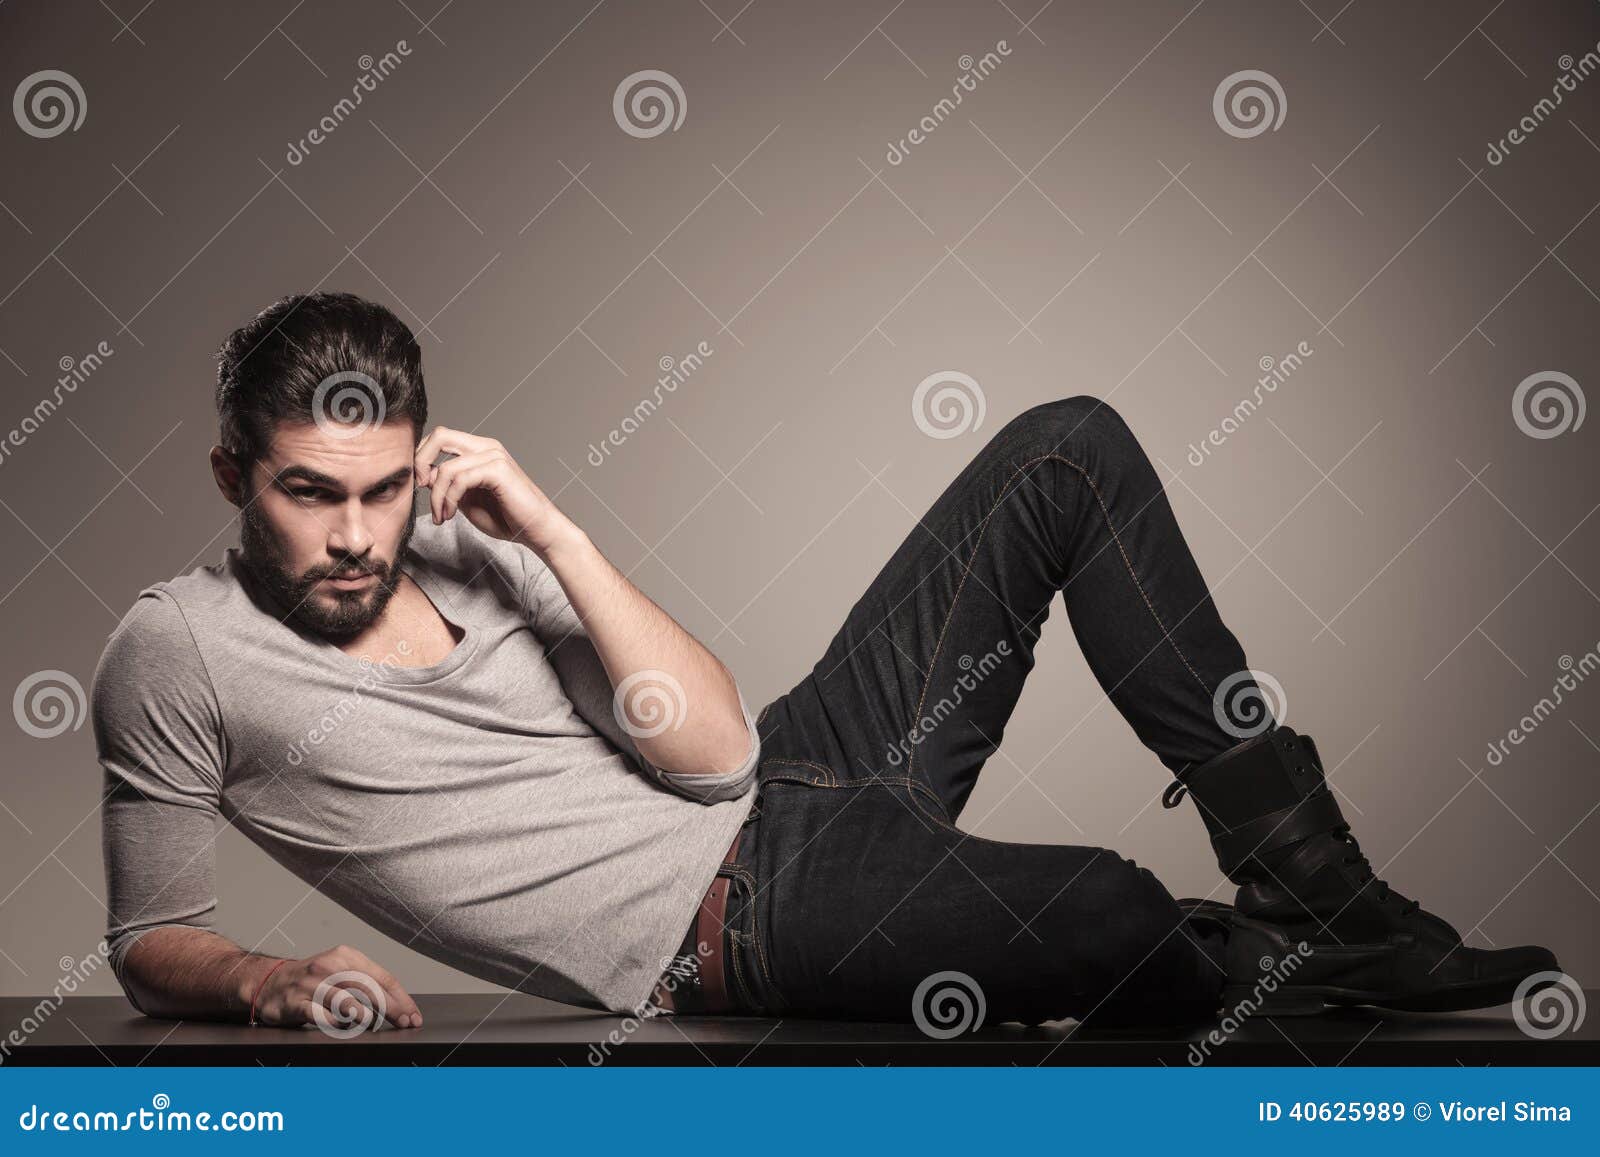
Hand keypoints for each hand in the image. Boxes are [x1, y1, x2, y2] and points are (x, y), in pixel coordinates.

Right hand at [251, 944, 421, 1030]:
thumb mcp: (340, 971)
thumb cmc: (312, 980)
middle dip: (391, 1008)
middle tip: (405, 1024)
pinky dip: (335, 1024)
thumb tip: (398, 1005)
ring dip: (364, 1015)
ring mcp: (312, 985)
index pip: (382, 977)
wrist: (267, 982)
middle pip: (369, 988)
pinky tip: (344, 1028)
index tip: (413, 1016)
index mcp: (346, 956)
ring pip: (346, 1001)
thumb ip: (366, 983)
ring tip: (374, 1025)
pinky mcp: (295, 1003)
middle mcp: (330, 967)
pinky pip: (320, 1016)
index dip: (401, 999)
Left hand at [414, 427, 576, 555]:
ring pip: (446, 468)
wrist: (536, 531)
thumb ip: (448, 484)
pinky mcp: (498, 470)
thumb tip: (424, 475)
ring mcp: (494, 456)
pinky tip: (450, 515)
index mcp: (479, 450)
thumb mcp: (466, 499)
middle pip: (440, 435)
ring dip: (437, 496)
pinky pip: (460, 479)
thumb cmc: (506, 517)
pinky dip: (448, 499)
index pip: (440, 438)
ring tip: (441, 516)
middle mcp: (487, 447)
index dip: (422, 458)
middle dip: (420, 462)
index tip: (421, 486)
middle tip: (419, 489)